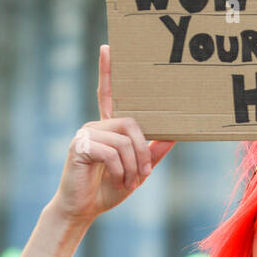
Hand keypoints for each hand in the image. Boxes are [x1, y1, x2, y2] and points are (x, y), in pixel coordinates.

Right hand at [50, 45, 174, 223]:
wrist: (84, 209)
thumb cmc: (109, 188)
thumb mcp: (139, 170)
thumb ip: (154, 152)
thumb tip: (175, 135)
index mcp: (109, 127)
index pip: (108, 93)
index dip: (107, 70)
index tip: (107, 46)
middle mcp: (96, 124)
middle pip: (131, 123)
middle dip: (144, 150)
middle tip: (145, 174)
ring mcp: (86, 133)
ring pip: (124, 140)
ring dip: (134, 165)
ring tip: (131, 182)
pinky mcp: (80, 146)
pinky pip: (112, 152)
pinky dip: (121, 170)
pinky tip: (117, 181)